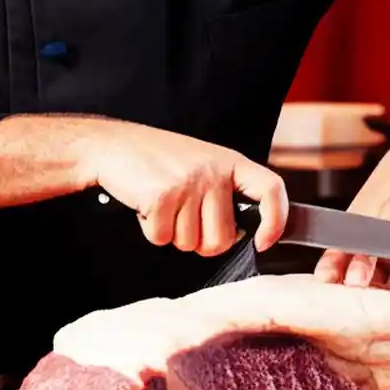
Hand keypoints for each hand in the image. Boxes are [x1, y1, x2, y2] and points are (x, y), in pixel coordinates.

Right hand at [84, 121, 289, 256]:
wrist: (113, 146)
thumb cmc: (157, 160)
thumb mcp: (201, 166)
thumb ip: (223, 196)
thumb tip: (240, 237)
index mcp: (229, 162)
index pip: (271, 190)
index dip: (275, 220)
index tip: (263, 241)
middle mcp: (213, 172)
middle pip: (222, 239)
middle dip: (199, 241)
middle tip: (181, 217)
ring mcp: (188, 183)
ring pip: (190, 244)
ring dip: (171, 233)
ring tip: (162, 204)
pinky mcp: (162, 196)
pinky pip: (162, 239)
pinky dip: (151, 231)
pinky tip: (147, 206)